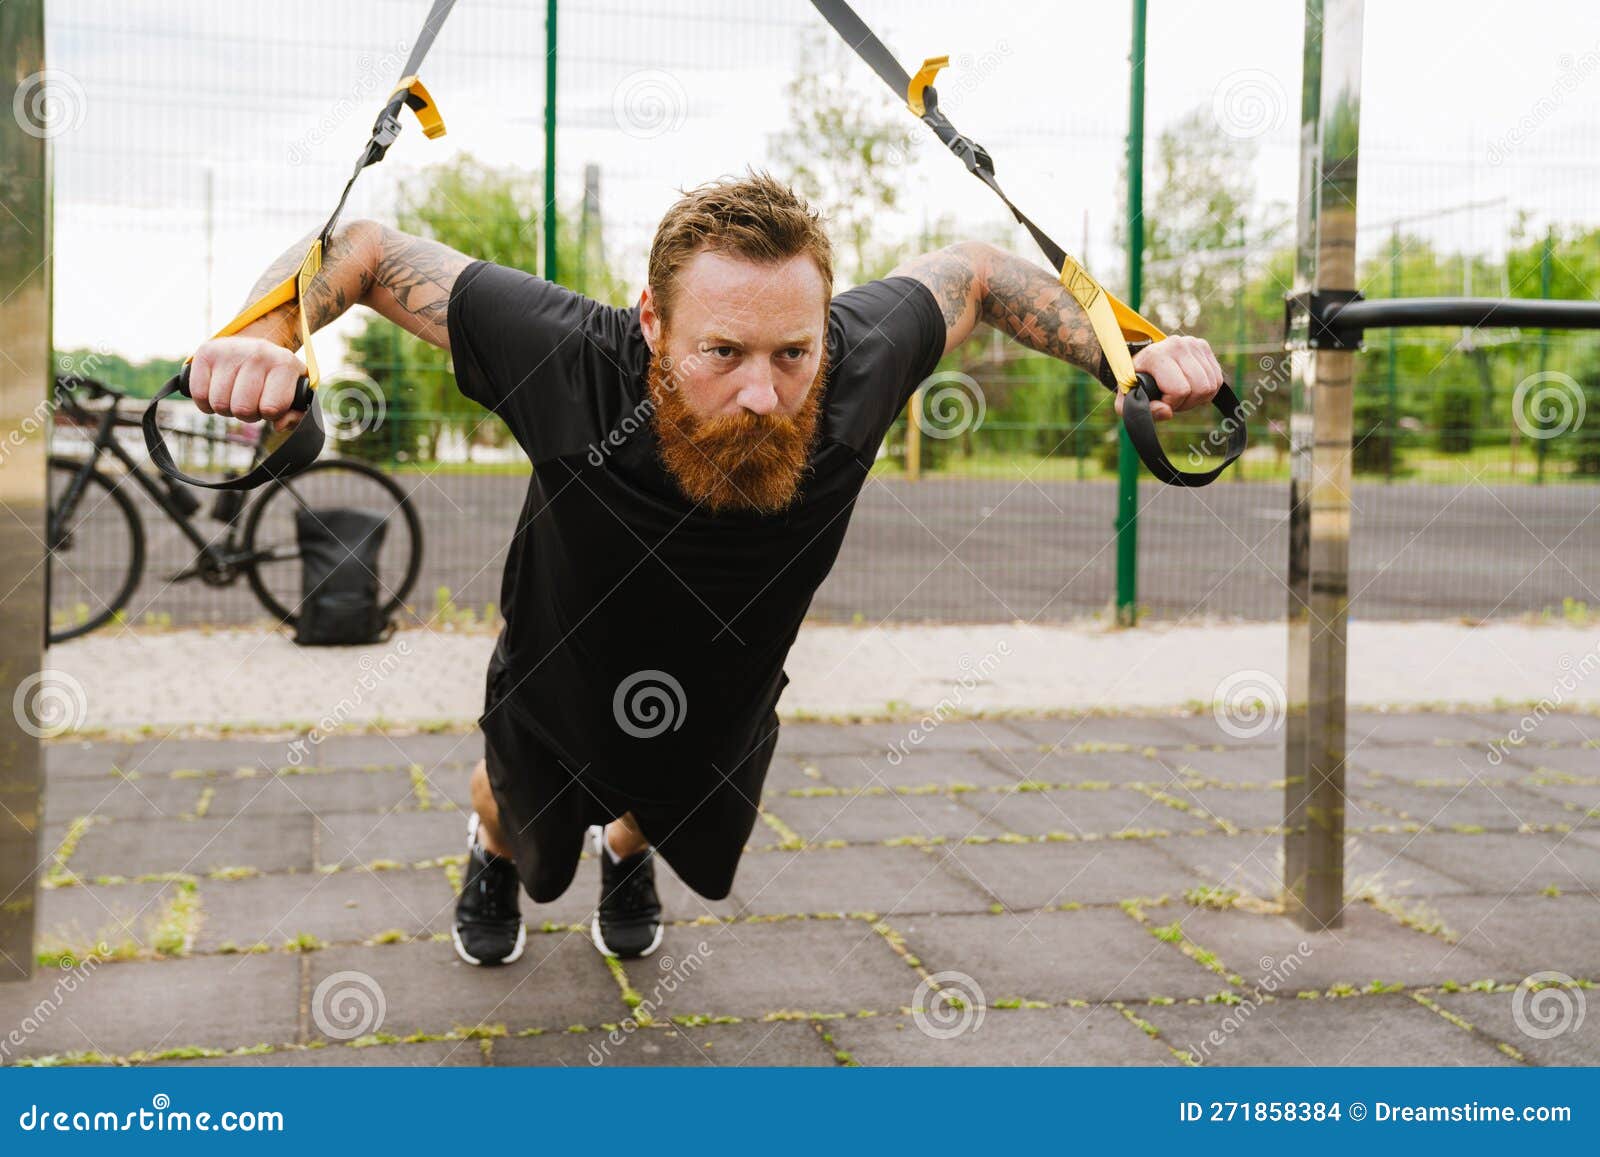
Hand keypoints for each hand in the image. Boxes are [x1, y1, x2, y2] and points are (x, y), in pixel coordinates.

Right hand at [187, 336, 307, 431]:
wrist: (257, 348)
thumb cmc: (278, 379)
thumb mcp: (296, 394)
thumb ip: (297, 416)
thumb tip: (279, 425)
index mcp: (285, 364)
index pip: (271, 408)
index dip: (269, 415)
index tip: (271, 405)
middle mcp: (258, 353)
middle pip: (242, 409)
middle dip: (247, 414)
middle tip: (252, 401)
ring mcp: (230, 350)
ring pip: (219, 404)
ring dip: (226, 408)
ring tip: (236, 395)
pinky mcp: (206, 351)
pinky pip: (199, 394)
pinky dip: (206, 403)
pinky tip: (218, 392)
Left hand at [1113, 335, 1224, 421]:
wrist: (1143, 362)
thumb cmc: (1135, 383)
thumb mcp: (1128, 400)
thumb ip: (1141, 410)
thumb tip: (1166, 412)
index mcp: (1155, 355)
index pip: (1179, 390)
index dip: (1172, 403)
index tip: (1160, 399)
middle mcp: (1176, 344)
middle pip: (1200, 388)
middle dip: (1187, 402)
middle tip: (1172, 399)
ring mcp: (1192, 343)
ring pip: (1212, 385)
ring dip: (1197, 397)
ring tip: (1180, 392)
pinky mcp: (1203, 346)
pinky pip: (1218, 379)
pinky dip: (1206, 390)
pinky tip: (1191, 387)